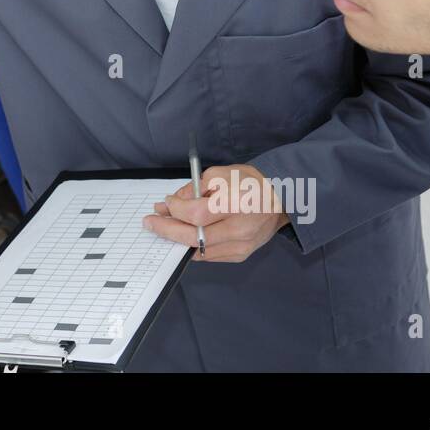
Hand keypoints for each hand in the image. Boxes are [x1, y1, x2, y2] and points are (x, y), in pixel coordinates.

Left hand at [143, 163, 289, 261]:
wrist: (280, 199)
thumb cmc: (250, 182)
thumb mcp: (220, 174)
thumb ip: (194, 188)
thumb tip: (171, 204)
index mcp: (237, 204)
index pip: (197, 214)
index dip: (176, 210)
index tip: (165, 203)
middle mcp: (240, 229)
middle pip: (194, 237)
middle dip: (167, 229)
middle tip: (150, 223)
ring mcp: (241, 246)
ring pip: (199, 249)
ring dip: (177, 239)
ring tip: (164, 226)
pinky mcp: (240, 255)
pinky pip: (209, 254)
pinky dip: (192, 245)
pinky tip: (183, 235)